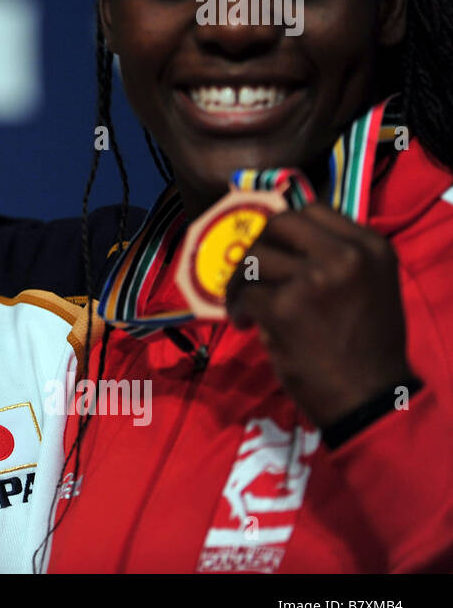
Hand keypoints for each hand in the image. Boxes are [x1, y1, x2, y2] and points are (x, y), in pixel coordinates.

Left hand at [224, 203, 412, 427]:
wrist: (370, 397)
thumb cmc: (367, 345)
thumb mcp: (369, 286)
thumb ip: (335, 258)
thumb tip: (280, 239)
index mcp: (369, 247)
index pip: (313, 210)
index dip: (284, 227)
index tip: (271, 244)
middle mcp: (344, 256)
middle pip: (279, 225)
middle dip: (257, 244)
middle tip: (250, 268)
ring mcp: (312, 280)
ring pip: (254, 257)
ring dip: (240, 279)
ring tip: (244, 300)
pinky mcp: (283, 308)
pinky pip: (244, 293)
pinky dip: (237, 307)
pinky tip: (245, 322)